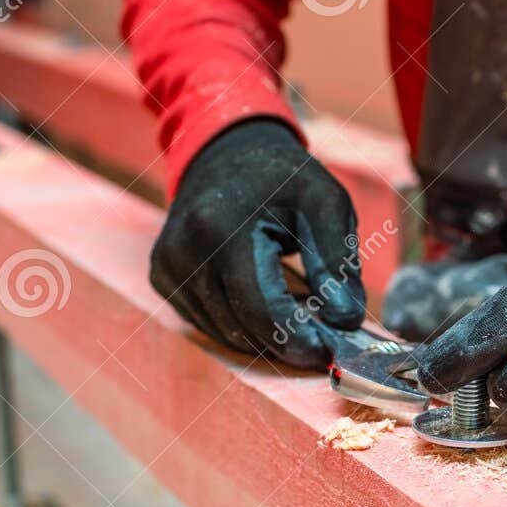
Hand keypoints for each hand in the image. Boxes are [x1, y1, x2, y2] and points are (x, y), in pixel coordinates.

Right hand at [150, 119, 364, 367]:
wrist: (227, 153)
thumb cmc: (283, 179)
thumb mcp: (326, 202)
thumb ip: (338, 260)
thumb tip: (345, 320)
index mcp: (223, 227)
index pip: (257, 308)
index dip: (294, 339)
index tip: (327, 352)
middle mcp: (184, 249)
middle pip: (239, 326)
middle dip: (284, 342)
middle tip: (321, 340)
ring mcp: (166, 265)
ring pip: (222, 332)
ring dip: (263, 337)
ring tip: (296, 316)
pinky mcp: (161, 276)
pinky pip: (205, 322)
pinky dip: (239, 325)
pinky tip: (262, 304)